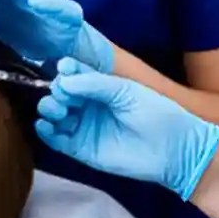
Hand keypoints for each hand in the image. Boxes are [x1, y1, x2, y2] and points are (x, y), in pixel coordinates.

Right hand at [35, 58, 218, 200]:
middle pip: (60, 94)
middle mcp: (88, 105)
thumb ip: (94, 83)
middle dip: (56, 91)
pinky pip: (56, 140)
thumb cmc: (156, 113)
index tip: (63, 68)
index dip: (65, 70)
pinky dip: (46, 132)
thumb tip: (63, 80)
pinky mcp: (80, 149)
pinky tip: (45, 125)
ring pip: (55, 115)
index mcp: (100, 87)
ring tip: (56, 110)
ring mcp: (83, 127)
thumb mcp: (125, 90)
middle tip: (62, 94)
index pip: (74, 75)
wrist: (173, 149)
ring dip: (49, 108)